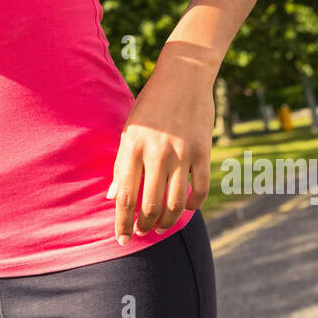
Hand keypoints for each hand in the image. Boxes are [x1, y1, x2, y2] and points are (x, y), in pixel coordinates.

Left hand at [106, 77, 213, 242]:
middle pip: (150, 206)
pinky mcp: (203, 152)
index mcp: (133, 148)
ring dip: (167, 221)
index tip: (121, 240)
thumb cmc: (150, 106)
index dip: (122, 223)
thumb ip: (122, 165)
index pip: (125, 197)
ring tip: (160, 226)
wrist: (183, 76)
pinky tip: (186, 207)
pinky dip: (194, 205)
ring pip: (176, 203)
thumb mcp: (129, 131)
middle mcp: (156, 153)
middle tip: (142, 233)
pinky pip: (201, 189)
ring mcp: (182, 154)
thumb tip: (114, 197)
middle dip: (144, 227)